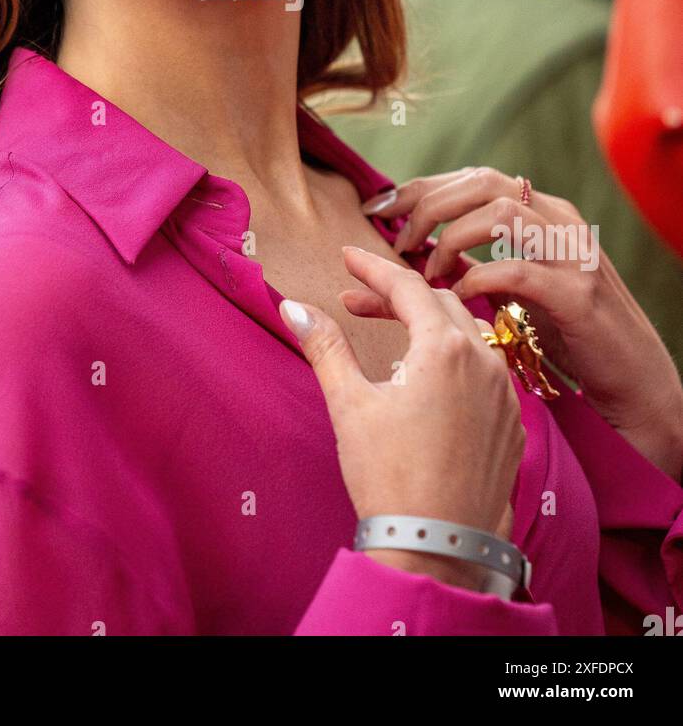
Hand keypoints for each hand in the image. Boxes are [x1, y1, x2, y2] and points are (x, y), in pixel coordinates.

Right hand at [279, 248, 525, 588]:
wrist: (439, 548)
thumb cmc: (390, 476)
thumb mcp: (350, 405)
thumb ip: (325, 347)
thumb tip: (293, 307)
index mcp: (444, 348)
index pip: (406, 286)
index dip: (372, 268)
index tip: (347, 256)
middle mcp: (484, 362)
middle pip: (439, 303)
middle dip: (397, 295)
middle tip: (356, 301)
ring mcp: (504, 395)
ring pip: (469, 335)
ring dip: (429, 325)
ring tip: (392, 335)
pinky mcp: (512, 426)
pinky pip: (486, 373)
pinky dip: (456, 361)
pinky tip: (429, 381)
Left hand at [361, 167, 682, 481]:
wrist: (635, 382)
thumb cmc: (565, 337)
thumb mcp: (504, 296)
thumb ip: (453, 275)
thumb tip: (384, 273)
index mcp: (540, 212)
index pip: (471, 177)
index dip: (419, 187)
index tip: (377, 208)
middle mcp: (558, 221)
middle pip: (481, 182)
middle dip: (427, 205)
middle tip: (395, 241)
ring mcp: (572, 254)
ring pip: (500, 213)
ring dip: (451, 237)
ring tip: (428, 271)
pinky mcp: (579, 294)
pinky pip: (519, 270)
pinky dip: (479, 277)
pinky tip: (459, 296)